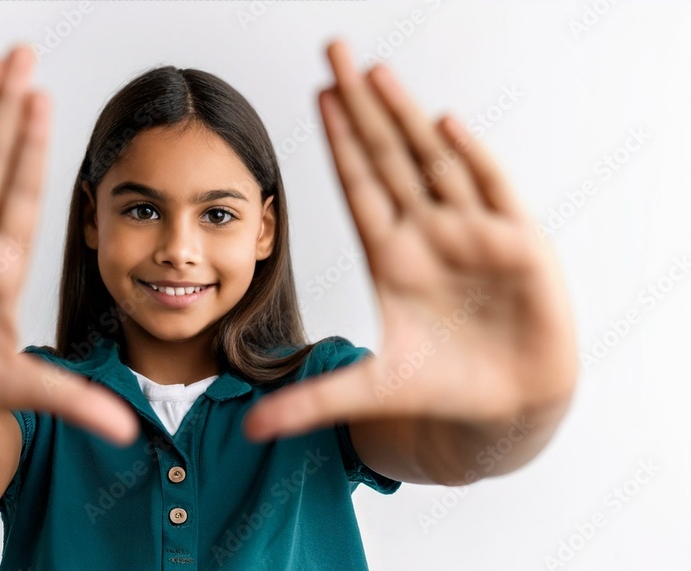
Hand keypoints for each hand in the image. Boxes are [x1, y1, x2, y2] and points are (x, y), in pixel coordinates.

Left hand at [243, 39, 577, 439]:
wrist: (508, 407)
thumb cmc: (442, 388)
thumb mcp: (369, 392)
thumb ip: (311, 403)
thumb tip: (250, 431)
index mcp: (391, 256)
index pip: (358, 185)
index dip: (338, 142)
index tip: (315, 95)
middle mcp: (428, 233)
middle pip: (388, 156)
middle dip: (361, 104)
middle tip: (334, 49)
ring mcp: (472, 235)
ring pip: (435, 161)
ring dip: (405, 117)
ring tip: (375, 72)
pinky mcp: (518, 248)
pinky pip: (491, 192)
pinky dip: (470, 158)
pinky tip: (443, 123)